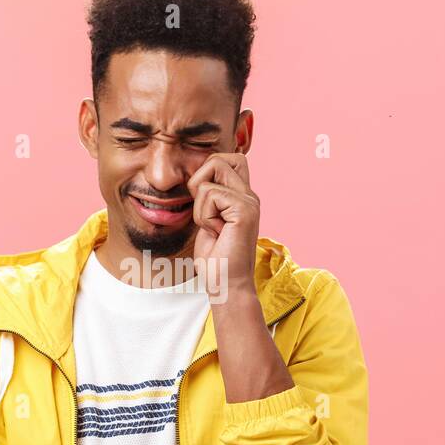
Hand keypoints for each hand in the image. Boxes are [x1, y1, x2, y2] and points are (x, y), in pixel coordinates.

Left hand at [187, 153, 258, 292]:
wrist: (226, 284)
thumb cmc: (215, 259)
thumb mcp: (207, 220)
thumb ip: (208, 198)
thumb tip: (194, 178)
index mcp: (242, 197)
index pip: (229, 159)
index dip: (208, 170)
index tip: (203, 201)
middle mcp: (249, 196)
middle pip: (219, 159)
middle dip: (199, 179)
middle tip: (204, 210)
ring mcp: (249, 202)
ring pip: (209, 178)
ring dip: (200, 206)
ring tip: (213, 227)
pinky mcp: (245, 210)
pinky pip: (210, 194)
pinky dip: (204, 215)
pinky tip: (216, 232)